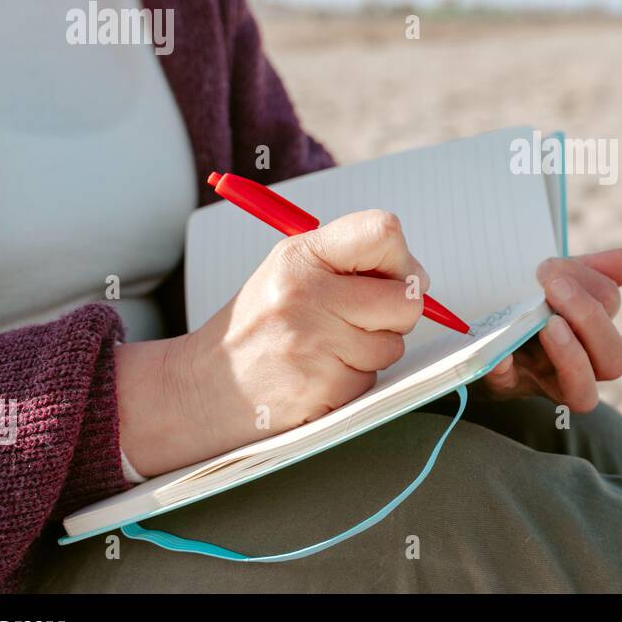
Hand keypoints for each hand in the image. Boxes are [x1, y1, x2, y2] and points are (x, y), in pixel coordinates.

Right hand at [117, 210, 428, 475]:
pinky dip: (354, 378)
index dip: (400, 257)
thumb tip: (418, 277)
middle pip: (406, 299)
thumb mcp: (290, 269)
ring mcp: (315, 345)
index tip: (391, 273)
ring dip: (371, 349)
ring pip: (393, 344)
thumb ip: (350, 261)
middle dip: (396, 311)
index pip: (383, 232)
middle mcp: (307, 296)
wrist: (203, 388)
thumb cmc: (260, 325)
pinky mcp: (322, 389)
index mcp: (301, 257)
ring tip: (327, 347)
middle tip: (363, 316)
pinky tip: (319, 372)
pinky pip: (373, 378)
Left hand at [474, 249, 621, 412]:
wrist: (471, 325)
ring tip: (548, 324)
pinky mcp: (499, 387)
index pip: (616, 331)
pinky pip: (506, 384)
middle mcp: (574, 369)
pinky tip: (500, 351)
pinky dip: (504, 367)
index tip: (559, 269)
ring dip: (571, 355)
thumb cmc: (525, 303)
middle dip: (592, 321)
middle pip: (614, 363)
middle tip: (557, 286)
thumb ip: (592, 273)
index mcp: (591, 342)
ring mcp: (539, 382)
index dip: (596, 298)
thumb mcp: (559, 283)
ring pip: (583, 394)